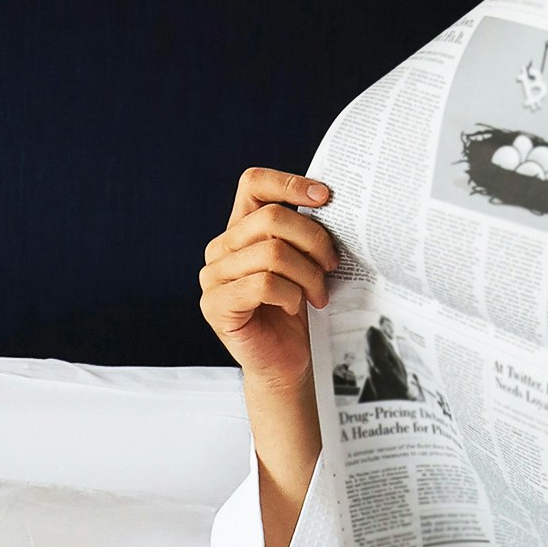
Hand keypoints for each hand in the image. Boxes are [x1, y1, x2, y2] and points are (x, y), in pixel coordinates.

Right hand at [199, 169, 336, 546]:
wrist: (289, 364)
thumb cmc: (301, 311)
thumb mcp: (306, 262)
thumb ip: (305, 232)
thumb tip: (333, 198)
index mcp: (241, 230)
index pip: (253, 183)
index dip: (289, 182)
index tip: (327, 197)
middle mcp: (220, 249)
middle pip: (272, 220)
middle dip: (314, 240)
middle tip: (333, 265)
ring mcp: (213, 278)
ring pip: (271, 253)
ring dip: (306, 274)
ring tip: (318, 294)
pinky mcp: (217, 306)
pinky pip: (263, 283)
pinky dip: (290, 294)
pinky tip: (298, 307)